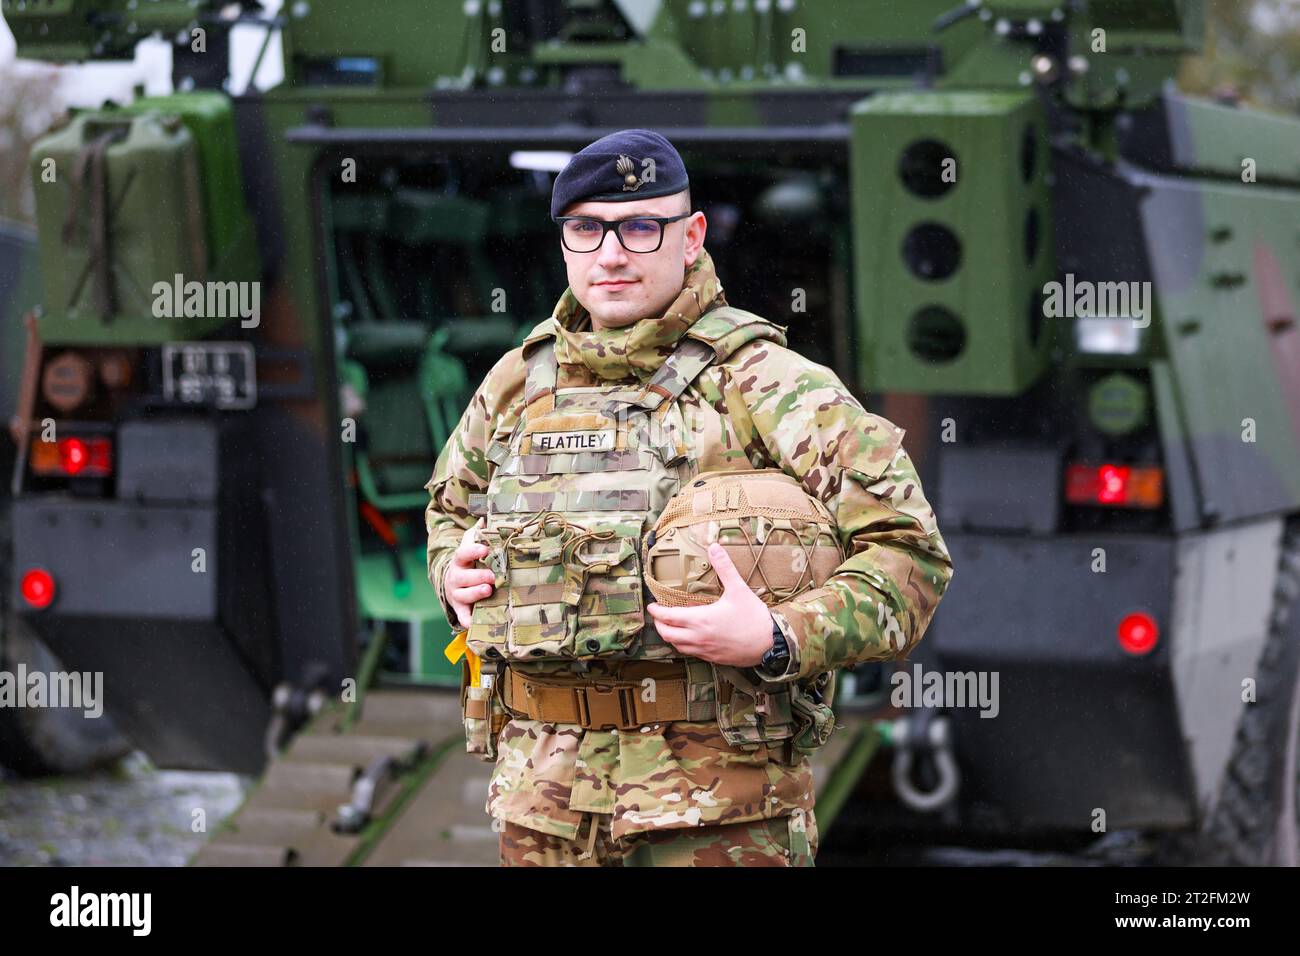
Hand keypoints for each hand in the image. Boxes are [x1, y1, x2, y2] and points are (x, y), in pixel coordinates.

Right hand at [444, 525, 494, 628]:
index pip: (463, 553)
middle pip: (463, 577)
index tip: (485, 549)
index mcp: (459, 561)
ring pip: (462, 595)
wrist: (451, 584)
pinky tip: (474, 623)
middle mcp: (456, 577)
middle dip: (478, 576)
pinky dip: (467, 620)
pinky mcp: (459, 608)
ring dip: (474, 593)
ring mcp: (456, 594)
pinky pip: (462, 616)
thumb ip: (476, 534)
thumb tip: (484, 519)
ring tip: (487, 590)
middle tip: (492, 576)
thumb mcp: (468, 547)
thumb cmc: (467, 563)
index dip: (473, 551)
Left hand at [646, 542, 774, 666]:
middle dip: (659, 625)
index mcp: (701, 620)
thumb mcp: (738, 589)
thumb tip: (714, 546)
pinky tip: (689, 639)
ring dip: (670, 637)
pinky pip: (691, 654)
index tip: (651, 605)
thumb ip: (724, 567)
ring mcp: (705, 650)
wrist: (770, 643)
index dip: (656, 612)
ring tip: (670, 627)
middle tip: (658, 616)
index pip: (669, 617)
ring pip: (677, 646)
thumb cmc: (754, 618)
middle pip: (668, 634)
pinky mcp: (713, 658)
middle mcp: (699, 637)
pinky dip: (683, 646)